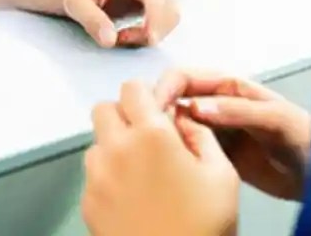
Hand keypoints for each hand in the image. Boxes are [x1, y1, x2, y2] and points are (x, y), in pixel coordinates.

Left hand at [64, 0, 179, 47]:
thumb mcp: (75, 4)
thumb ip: (91, 20)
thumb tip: (110, 39)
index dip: (157, 16)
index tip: (150, 37)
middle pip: (170, 5)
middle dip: (154, 29)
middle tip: (123, 38)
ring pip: (172, 15)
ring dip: (154, 32)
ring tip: (124, 36)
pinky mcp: (155, 3)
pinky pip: (166, 21)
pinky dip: (153, 32)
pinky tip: (131, 34)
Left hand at [83, 81, 239, 235]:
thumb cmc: (205, 227)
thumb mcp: (222, 174)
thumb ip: (201, 134)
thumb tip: (182, 119)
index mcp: (151, 135)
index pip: (133, 88)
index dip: (148, 96)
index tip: (160, 111)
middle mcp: (116, 149)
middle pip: (105, 109)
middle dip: (125, 116)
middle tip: (149, 138)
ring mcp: (96, 177)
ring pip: (96, 142)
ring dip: (115, 147)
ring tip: (143, 173)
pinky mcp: (87, 203)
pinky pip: (93, 175)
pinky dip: (109, 177)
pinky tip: (134, 197)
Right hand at [155, 69, 310, 200]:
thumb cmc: (306, 138)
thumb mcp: (276, 119)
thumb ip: (238, 110)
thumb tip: (195, 106)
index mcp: (229, 87)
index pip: (185, 78)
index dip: (166, 88)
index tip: (153, 107)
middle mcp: (217, 105)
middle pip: (175, 100)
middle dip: (159, 112)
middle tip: (151, 133)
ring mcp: (215, 132)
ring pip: (177, 126)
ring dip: (165, 134)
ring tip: (159, 150)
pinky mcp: (215, 156)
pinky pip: (188, 151)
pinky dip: (176, 154)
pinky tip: (173, 164)